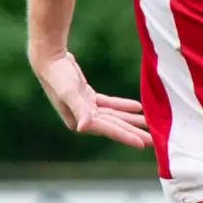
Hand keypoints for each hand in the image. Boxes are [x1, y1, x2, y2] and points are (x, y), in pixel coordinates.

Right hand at [32, 51, 151, 148]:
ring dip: (132, 120)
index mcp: (80, 120)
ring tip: (149, 125)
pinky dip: (123, 106)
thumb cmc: (57, 75)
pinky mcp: (88, 97)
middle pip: (115, 126)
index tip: (143, 143)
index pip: (108, 129)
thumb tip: (83, 127)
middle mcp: (84, 118)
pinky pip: (110, 104)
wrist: (48, 59)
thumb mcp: (69, 92)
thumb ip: (79, 109)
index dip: (126, 136)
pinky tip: (138, 108)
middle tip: (154, 140)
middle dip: (134, 132)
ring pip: (114, 116)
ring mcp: (86, 108)